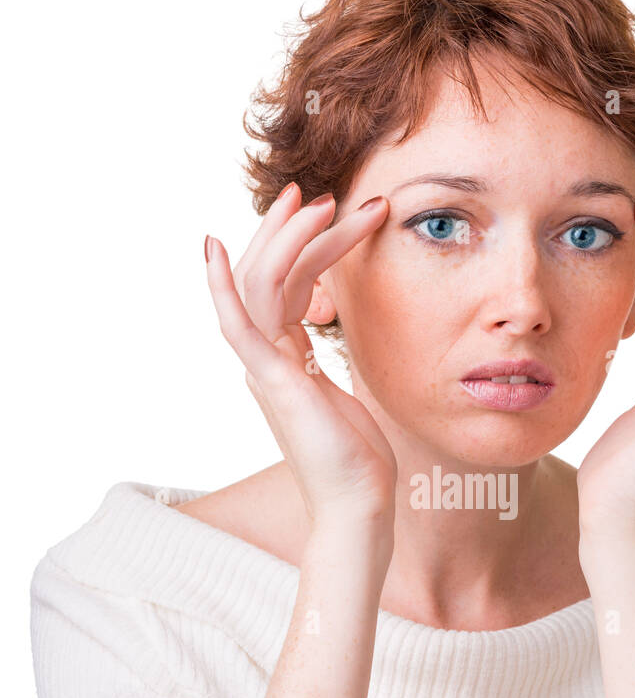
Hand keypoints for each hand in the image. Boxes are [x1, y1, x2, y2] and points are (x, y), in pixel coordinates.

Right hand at [204, 185, 397, 531]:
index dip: (303, 246)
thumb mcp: (349, 395)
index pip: (286, 287)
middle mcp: (267, 359)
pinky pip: (239, 325)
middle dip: (289, 230)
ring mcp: (265, 369)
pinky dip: (221, 286)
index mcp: (284, 360)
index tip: (330, 211)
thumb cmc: (359, 460)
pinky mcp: (272, 381)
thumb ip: (334, 362)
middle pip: (266, 277)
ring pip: (260, 287)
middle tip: (316, 192)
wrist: (358, 506)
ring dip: (285, 240)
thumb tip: (342, 336)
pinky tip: (212, 247)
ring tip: (319, 204)